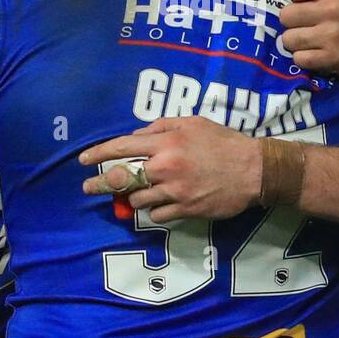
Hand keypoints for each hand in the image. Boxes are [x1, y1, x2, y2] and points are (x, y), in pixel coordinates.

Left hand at [79, 117, 260, 222]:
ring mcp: (174, 192)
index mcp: (166, 143)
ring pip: (138, 199)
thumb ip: (162, 127)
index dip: (98, 154)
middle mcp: (166, 168)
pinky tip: (158, 205)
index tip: (83, 160)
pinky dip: (154, 210)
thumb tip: (136, 137)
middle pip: (121, 178)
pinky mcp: (185, 210)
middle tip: (88, 188)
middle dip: (100, 184)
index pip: (122, 147)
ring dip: (132, 197)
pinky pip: (157, 215)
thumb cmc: (224, 142)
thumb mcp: (193, 122)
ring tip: (132, 195)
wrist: (254, 171)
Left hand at [277, 0, 338, 77]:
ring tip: (313, 37)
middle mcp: (335, 8)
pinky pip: (299, 59)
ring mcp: (334, 35)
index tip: (308, 0)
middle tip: (310, 22)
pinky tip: (318, 51)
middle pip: (285, 16)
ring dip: (297, 41)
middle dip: (294, 20)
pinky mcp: (334, 58)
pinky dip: (305, 58)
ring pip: (288, 39)